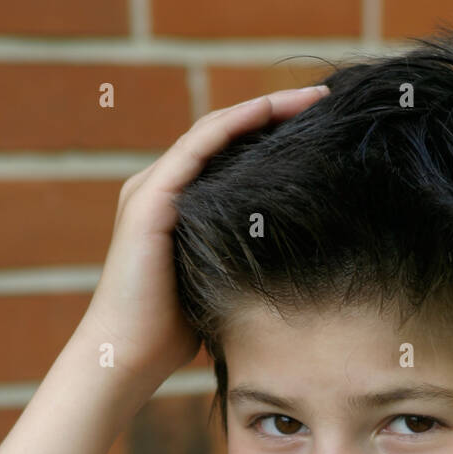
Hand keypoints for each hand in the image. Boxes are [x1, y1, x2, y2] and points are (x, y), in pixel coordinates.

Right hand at [80, 84, 328, 404]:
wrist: (128, 354)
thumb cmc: (174, 334)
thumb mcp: (221, 283)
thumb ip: (241, 259)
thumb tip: (293, 263)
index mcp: (178, 204)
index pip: (230, 153)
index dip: (272, 133)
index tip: (320, 124)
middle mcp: (162, 187)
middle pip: (225, 133)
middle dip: (276, 112)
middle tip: (324, 99)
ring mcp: (152, 190)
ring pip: (213, 131)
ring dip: (262, 109)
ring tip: (309, 99)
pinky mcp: (148, 202)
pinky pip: (195, 150)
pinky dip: (231, 127)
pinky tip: (265, 113)